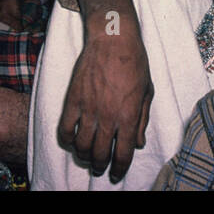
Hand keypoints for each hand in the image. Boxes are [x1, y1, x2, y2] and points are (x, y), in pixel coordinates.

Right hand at [56, 13, 152, 182]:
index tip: (116, 174)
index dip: (119, 169)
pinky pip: (65, 129)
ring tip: (86, 156)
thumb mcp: (148, 91)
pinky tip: (71, 140)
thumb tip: (138, 143)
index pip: (123, 154)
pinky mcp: (73, 99)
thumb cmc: (135, 62)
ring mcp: (88, 109)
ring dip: (83, 156)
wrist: (112, 39)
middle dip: (99, 166)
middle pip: (99, 154)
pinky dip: (67, 140)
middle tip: (99, 167)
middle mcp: (108, 117)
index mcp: (129, 116)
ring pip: (81, 145)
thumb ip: (142, 119)